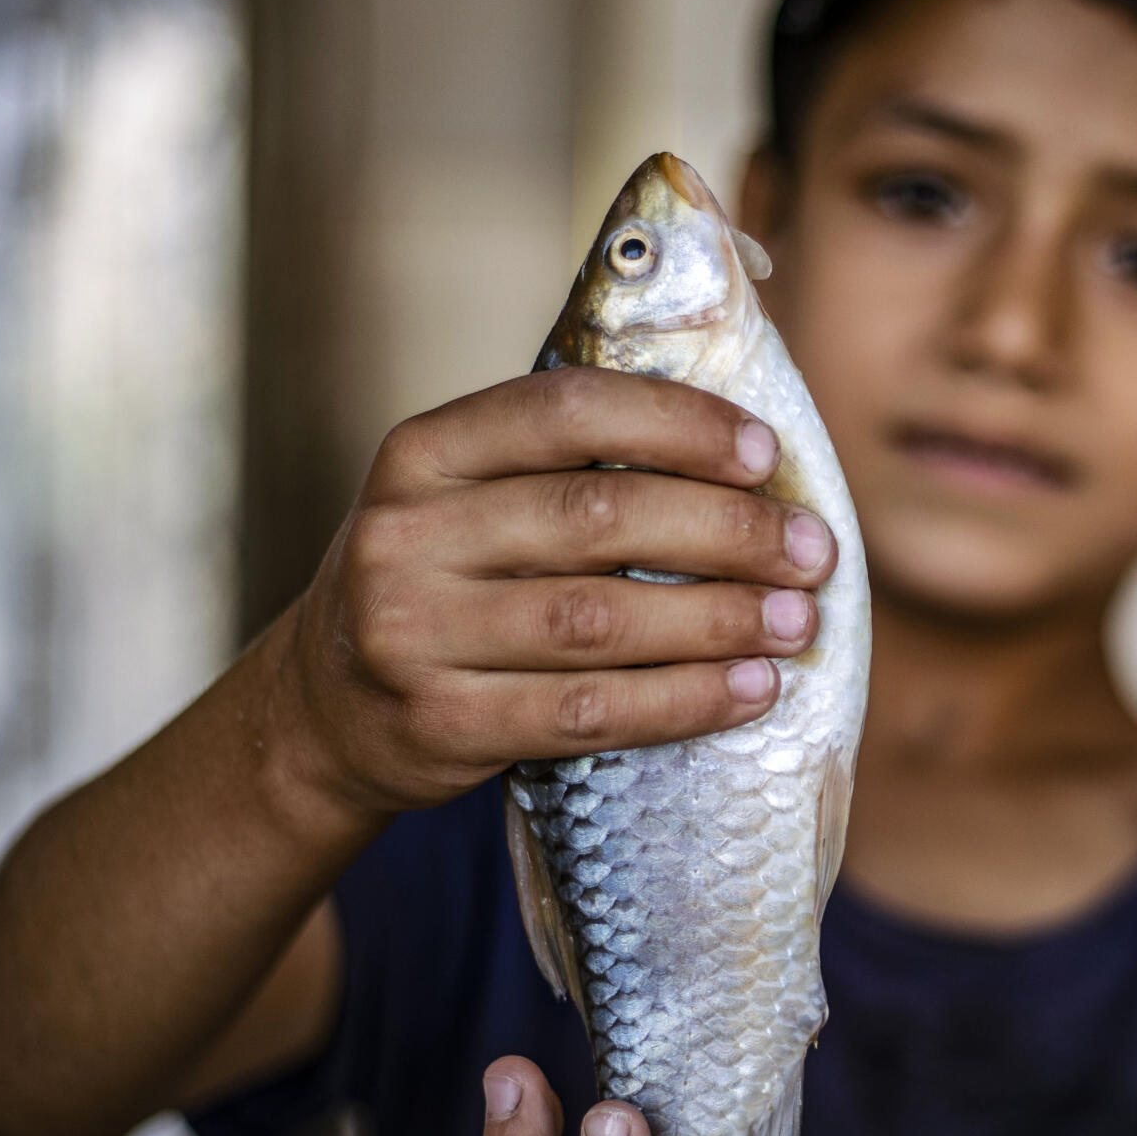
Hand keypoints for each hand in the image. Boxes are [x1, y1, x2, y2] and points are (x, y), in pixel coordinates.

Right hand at [267, 367, 837, 820]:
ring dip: (719, 621)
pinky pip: (589, 712)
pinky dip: (684, 701)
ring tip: (797, 622)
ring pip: (600, 621)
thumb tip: (744, 455)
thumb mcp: (461, 501)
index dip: (678, 425)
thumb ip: (561, 467)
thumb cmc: (439, 586)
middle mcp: (406, 536)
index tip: (767, 455)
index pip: (566, 411)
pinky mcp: (440, 724)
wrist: (324, 710)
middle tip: (812, 551)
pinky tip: (750, 690)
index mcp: (421, 452)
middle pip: (598, 518)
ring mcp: (413, 635)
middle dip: (727, 532)